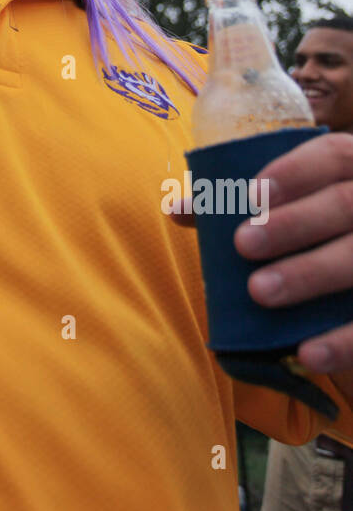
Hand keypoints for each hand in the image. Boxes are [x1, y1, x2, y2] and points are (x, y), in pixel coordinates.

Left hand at [233, 132, 352, 375]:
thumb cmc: (322, 235)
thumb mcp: (294, 209)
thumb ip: (240, 206)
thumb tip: (176, 209)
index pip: (336, 156)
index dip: (296, 171)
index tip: (252, 194)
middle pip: (347, 205)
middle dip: (295, 224)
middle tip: (244, 244)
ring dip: (311, 274)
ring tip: (260, 291)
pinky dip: (344, 342)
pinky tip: (306, 354)